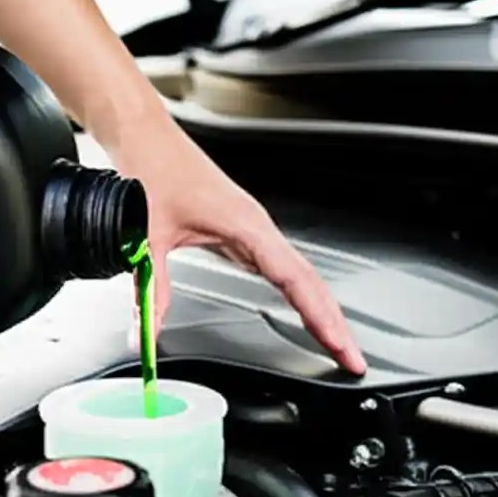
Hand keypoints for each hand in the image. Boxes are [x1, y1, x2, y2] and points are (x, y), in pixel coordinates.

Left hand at [113, 123, 367, 375]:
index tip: (340, 346)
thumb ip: (150, 293)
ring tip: (336, 343)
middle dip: (333, 323)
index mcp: (246, 226)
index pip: (296, 281)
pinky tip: (302, 312)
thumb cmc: (153, 170)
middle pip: (309, 283)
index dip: (321, 318)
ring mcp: (252, 231)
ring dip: (319, 309)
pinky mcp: (241, 233)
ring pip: (298, 276)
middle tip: (353, 359)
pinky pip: (280, 269)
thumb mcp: (147, 239)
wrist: (145, 137)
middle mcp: (257, 228)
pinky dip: (297, 294)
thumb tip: (145, 335)